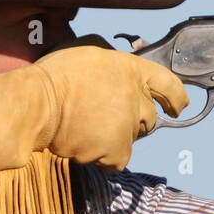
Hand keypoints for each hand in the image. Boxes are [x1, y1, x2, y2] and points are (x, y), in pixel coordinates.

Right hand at [0, 34, 187, 174]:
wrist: (36, 104)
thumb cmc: (53, 77)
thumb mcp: (88, 54)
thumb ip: (112, 65)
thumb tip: (119, 72)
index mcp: (131, 69)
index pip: (169, 83)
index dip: (176, 96)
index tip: (177, 106)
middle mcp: (136, 96)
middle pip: (149, 116)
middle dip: (132, 120)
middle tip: (103, 118)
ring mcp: (129, 124)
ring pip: (131, 138)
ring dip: (114, 137)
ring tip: (84, 127)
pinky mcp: (118, 149)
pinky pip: (118, 159)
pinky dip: (104, 157)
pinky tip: (84, 144)